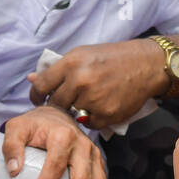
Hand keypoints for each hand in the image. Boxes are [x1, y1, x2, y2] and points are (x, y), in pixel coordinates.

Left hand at [1, 106, 115, 178]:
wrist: (56, 115)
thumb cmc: (35, 125)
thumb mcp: (17, 128)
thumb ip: (11, 146)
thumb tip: (14, 169)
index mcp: (63, 136)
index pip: (55, 164)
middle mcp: (83, 147)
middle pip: (83, 178)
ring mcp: (94, 157)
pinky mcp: (99, 166)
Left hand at [27, 39, 164, 129]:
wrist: (147, 65)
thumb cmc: (113, 57)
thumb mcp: (83, 54)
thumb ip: (59, 69)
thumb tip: (32, 79)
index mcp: (71, 63)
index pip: (41, 85)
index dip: (36, 95)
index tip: (38, 99)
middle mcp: (80, 81)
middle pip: (56, 103)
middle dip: (58, 104)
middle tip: (66, 102)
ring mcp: (94, 99)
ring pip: (73, 114)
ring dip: (78, 110)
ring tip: (92, 98)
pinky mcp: (107, 114)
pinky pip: (91, 123)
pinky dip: (95, 117)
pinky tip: (104, 104)